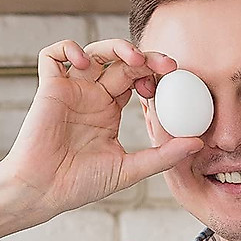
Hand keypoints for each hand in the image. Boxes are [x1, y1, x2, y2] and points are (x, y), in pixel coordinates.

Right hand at [0, 38, 203, 216]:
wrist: (43, 192)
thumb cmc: (78, 185)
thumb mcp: (128, 170)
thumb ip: (162, 156)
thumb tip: (197, 143)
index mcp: (108, 110)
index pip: (136, 78)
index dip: (154, 73)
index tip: (171, 81)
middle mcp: (90, 96)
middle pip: (120, 60)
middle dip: (145, 57)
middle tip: (166, 65)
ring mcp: (70, 90)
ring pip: (93, 51)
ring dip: (116, 47)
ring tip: (132, 58)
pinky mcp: (48, 88)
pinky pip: (52, 55)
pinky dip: (67, 48)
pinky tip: (85, 62)